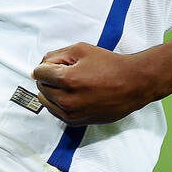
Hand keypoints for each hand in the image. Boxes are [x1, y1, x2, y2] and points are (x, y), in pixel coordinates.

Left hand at [31, 43, 159, 125]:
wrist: (132, 85)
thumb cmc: (110, 65)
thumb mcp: (81, 49)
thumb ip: (56, 55)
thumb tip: (39, 67)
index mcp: (67, 80)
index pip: (38, 72)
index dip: (48, 65)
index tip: (61, 64)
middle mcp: (66, 100)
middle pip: (41, 86)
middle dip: (50, 77)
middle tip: (70, 72)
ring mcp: (70, 113)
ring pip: (45, 100)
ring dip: (53, 90)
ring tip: (73, 84)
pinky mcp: (75, 122)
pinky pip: (55, 111)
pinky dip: (59, 102)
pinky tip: (74, 94)